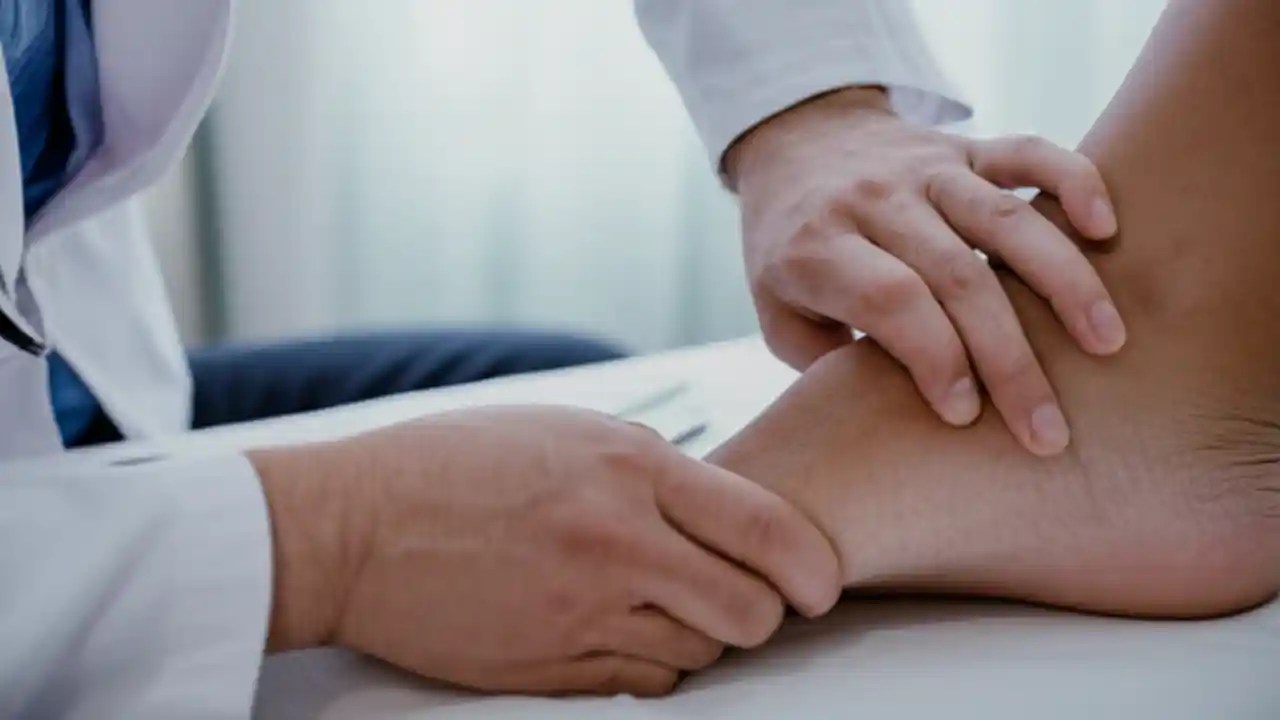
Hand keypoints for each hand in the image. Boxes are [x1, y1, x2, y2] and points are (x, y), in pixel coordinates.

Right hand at [250, 406, 839, 696]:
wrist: (353, 527)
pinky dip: (652, 665)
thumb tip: (725, 512)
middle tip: (742, 596)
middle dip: (760, 612)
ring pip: (702, 654)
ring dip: (701, 636)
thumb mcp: (567, 431)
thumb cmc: (454, 464)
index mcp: (628, 467)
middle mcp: (616, 542)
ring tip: (663, 604)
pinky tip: (622, 632)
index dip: (810, 567)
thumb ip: (652, 468)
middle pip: (750, 611)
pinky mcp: (551, 668)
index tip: (817, 582)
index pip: (768, 530)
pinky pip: (646, 685)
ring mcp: (583, 612)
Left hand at [727, 87, 1124, 455]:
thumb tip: (892, 414)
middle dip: (1010, 359)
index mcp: (818, 246)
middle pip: (958, 277)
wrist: (795, 142)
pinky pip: (1028, 152)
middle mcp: (875, 201)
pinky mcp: (965, 147)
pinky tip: (1108, 229)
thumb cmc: (790, 250)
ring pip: (1006, 220)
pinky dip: (1073, 181)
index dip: (934, 357)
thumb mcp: (775, 308)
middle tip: (1050, 431)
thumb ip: (822, 359)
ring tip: (1107, 343)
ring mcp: (926, 170)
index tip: (966, 416)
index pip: (891, 299)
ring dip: (1064, 282)